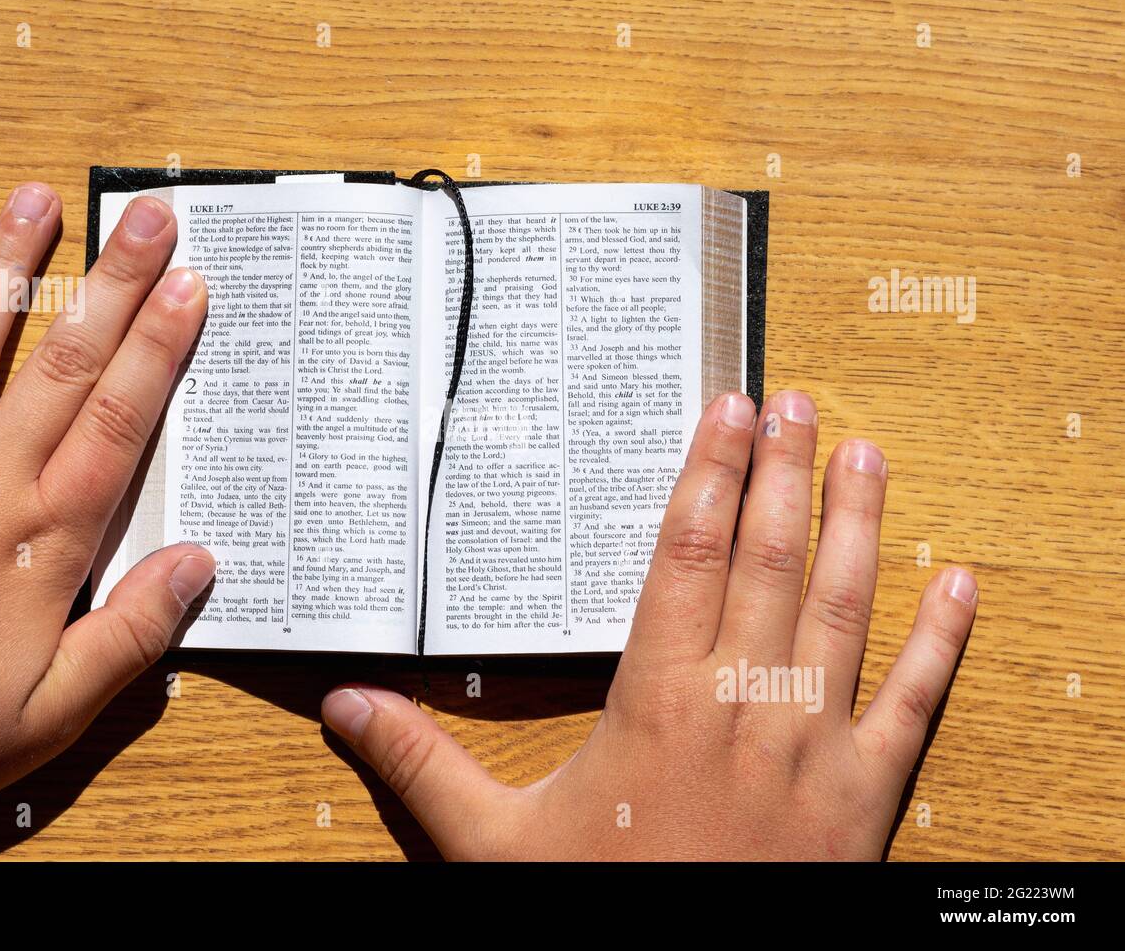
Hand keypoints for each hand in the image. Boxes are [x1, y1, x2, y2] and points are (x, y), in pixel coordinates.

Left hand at [0, 185, 213, 834]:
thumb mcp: (50, 713)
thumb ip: (131, 634)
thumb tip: (199, 564)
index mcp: (42, 538)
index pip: (120, 424)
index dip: (159, 350)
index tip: (188, 286)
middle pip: (64, 366)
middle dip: (113, 285)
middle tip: (148, 217)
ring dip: (6, 268)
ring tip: (35, 200)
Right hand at [321, 391, 976, 859]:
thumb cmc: (599, 907)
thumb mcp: (492, 845)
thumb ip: (421, 765)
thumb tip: (345, 706)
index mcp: (657, 702)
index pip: (686, 559)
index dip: (708, 476)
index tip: (726, 413)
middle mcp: (743, 707)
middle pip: (768, 562)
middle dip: (781, 473)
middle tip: (792, 401)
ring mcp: (813, 748)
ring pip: (843, 609)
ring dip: (856, 524)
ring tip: (863, 454)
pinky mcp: (864, 796)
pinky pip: (914, 703)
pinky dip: (939, 640)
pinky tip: (956, 582)